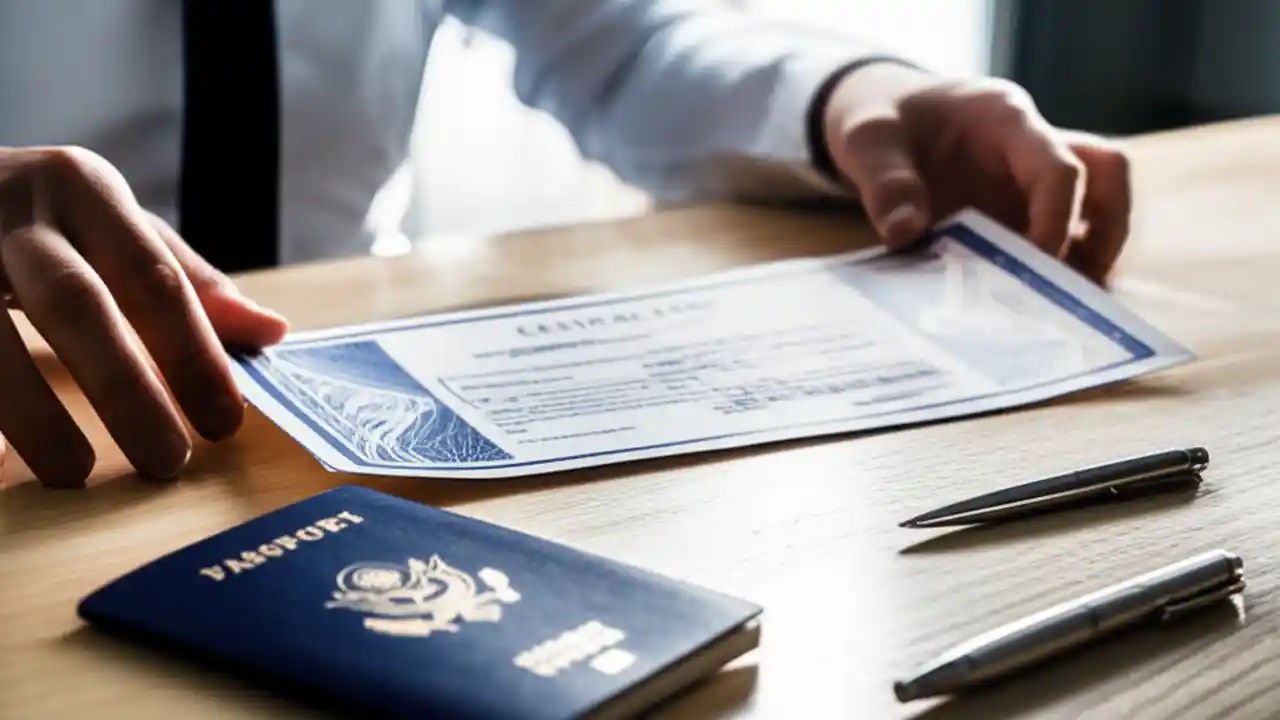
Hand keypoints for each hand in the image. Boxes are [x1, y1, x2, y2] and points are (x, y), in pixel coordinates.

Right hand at [0, 146, 287, 486]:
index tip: (224, 422)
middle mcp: (12, 209)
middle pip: (75, 302)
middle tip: (167, 462)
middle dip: (124, 386)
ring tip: (76, 473)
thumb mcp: (112, 227)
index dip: (192, 351)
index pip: (153, 276)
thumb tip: (273, 333)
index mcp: (82, 187)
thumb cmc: (40, 218)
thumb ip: (188, 281)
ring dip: (33, 413)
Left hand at [821, 64, 1129, 283]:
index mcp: (1003, 118)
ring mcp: (1031, 181)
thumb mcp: (866, 139)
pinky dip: (1058, 271)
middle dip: (1107, 235)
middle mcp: (1032, 146)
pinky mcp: (1022, 210)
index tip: (1035, 269)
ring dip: (1092, 257)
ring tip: (1061, 311)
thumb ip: (884, 182)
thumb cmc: (880, 119)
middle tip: (1073, 294)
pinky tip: (1031, 310)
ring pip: (1101, 206)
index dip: (1058, 220)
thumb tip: (906, 234)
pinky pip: (1065, 236)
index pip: (1058, 168)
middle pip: (1108, 176)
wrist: (879, 116)